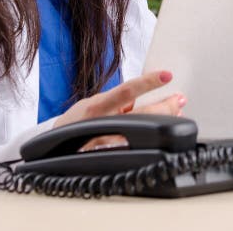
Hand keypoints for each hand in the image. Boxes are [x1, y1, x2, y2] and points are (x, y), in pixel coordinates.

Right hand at [53, 70, 186, 148]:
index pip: (127, 91)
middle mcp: (104, 124)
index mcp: (98, 106)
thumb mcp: (94, 104)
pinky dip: (151, 137)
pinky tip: (161, 133)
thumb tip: (138, 95)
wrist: (53, 144)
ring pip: (143, 132)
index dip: (148, 83)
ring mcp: (109, 143)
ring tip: (177, 110)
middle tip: (179, 98)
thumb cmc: (77, 120)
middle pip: (141, 116)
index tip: (167, 75)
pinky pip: (137, 147)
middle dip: (165, 107)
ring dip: (163, 121)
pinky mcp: (111, 156)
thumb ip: (117, 100)